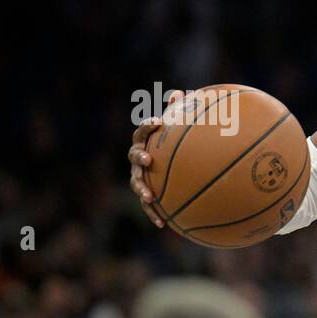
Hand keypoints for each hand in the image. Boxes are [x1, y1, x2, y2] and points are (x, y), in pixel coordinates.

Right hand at [128, 89, 184, 226]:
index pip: (143, 130)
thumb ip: (179, 113)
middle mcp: (138, 158)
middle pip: (134, 155)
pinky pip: (148, 205)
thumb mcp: (178, 130)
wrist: (172, 167)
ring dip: (142, 189)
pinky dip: (154, 214)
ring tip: (150, 197)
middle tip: (149, 159)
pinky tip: (163, 224)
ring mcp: (140, 176)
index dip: (148, 125)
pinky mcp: (146, 193)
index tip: (157, 121)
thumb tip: (182, 93)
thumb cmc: (176, 144)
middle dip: (139, 156)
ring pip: (137, 182)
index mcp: (146, 140)